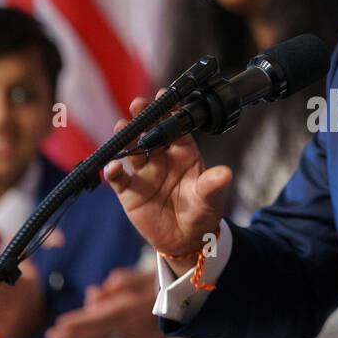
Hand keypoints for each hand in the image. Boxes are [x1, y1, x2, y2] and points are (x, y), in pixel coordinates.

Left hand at [46, 267, 168, 337]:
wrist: (206, 299)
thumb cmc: (175, 278)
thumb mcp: (150, 274)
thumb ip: (124, 282)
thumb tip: (96, 293)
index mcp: (135, 308)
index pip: (100, 318)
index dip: (79, 324)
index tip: (58, 326)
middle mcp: (137, 326)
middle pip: (100, 333)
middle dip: (75, 336)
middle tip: (53, 337)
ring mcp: (144, 336)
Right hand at [103, 93, 231, 275]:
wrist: (187, 241)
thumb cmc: (202, 213)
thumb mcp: (210, 198)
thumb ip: (212, 185)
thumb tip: (226, 174)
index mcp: (183, 153)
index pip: (175, 127)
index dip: (169, 112)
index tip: (163, 97)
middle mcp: (161, 158)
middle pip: (150, 133)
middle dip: (144, 118)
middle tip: (138, 105)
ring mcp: (144, 173)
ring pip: (131, 151)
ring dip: (125, 139)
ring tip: (122, 128)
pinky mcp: (129, 191)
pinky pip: (118, 179)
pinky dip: (113, 172)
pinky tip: (112, 167)